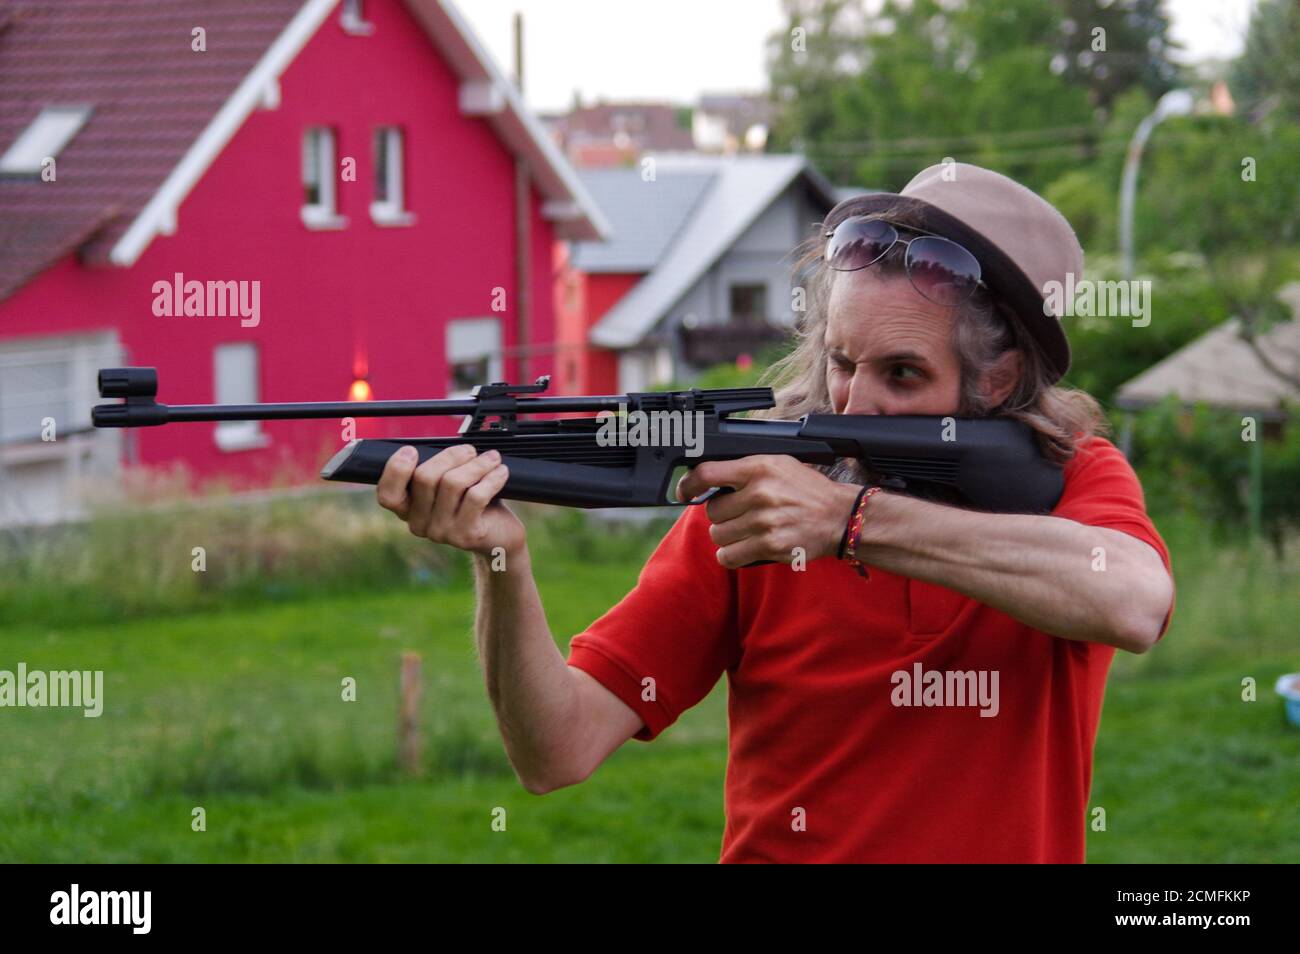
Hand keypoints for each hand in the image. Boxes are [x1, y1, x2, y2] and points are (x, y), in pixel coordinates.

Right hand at [377, 444, 525, 558]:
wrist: (500, 538)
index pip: (388, 494)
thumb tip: (444, 448)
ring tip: (492, 459)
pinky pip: (476, 496)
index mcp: (409, 510)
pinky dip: (491, 478)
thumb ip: (438, 472)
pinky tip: (500, 472)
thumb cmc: (474, 506)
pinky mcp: (466, 535)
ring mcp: (441, 532)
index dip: (396, 469)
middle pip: (425, 477)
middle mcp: (420, 524)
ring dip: (477, 464)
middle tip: (470, 451)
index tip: (411, 450)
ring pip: (453, 483)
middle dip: (451, 455)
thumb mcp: (450, 489)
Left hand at [676, 456, 861, 568]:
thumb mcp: (779, 465)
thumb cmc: (808, 490)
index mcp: (759, 468)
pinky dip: (732, 555)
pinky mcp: (769, 546)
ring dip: (727, 536)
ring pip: (718, 535)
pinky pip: (729, 556)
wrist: (840, 517)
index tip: (684, 492)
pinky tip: (745, 548)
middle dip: (721, 515)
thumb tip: (708, 478)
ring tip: (746, 531)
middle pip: (712, 511)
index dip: (689, 484)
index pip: (708, 473)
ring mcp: (764, 522)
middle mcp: (760, 494)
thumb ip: (745, 470)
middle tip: (739, 514)